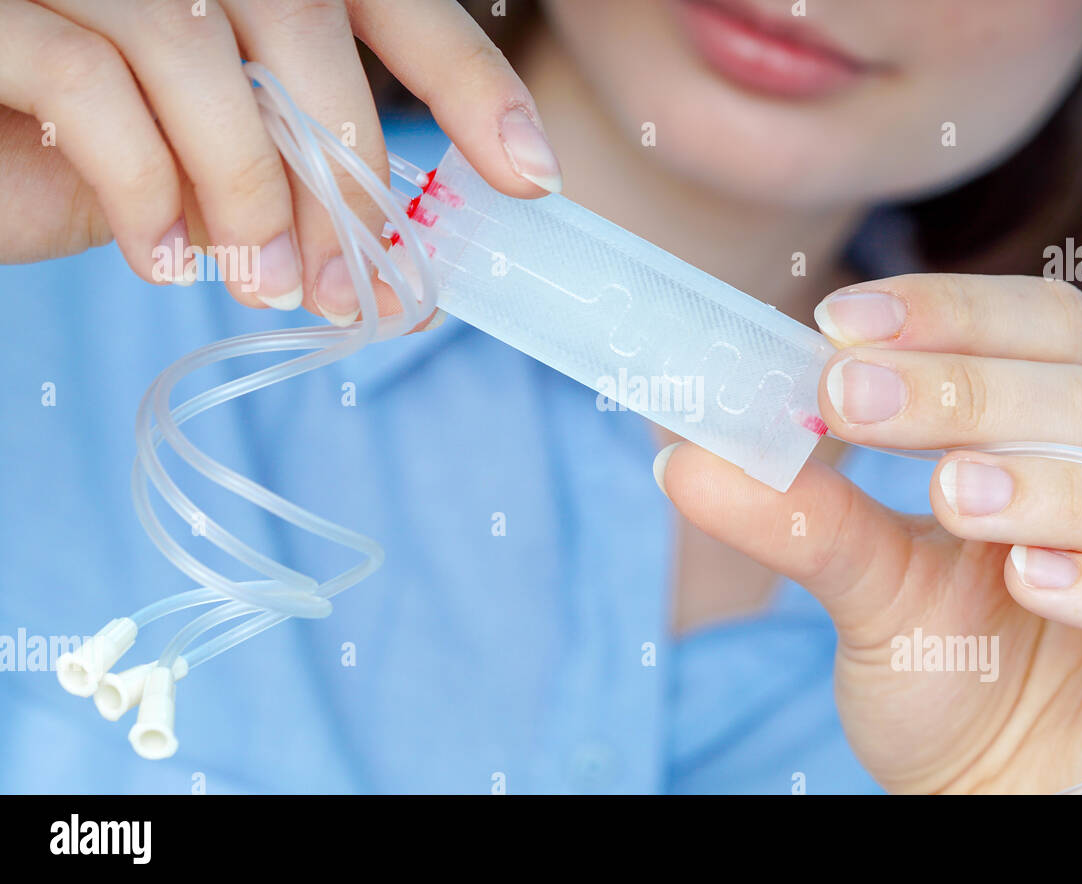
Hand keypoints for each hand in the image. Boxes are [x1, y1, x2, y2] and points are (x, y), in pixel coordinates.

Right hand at [0, 0, 558, 321]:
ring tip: (258, 287)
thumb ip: (289, 181)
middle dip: (345, 172)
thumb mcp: (212, 168)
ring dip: (249, 193)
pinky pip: (93, 86)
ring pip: (200, 54)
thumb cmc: (87, 154)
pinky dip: (144, 188)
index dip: (468, 81)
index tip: (530, 176)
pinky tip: (162, 260)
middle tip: (353, 287)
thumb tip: (388, 275)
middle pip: (304, 22)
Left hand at [657, 273, 1081, 792]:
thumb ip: (801, 516)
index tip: (838, 320)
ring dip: (1045, 484)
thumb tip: (680, 456)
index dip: (949, 313)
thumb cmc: (954, 669)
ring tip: (949, 496)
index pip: (1045, 327)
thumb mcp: (869, 582)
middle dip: (967, 391)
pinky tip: (1031, 582)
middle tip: (852, 398)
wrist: (998, 788)